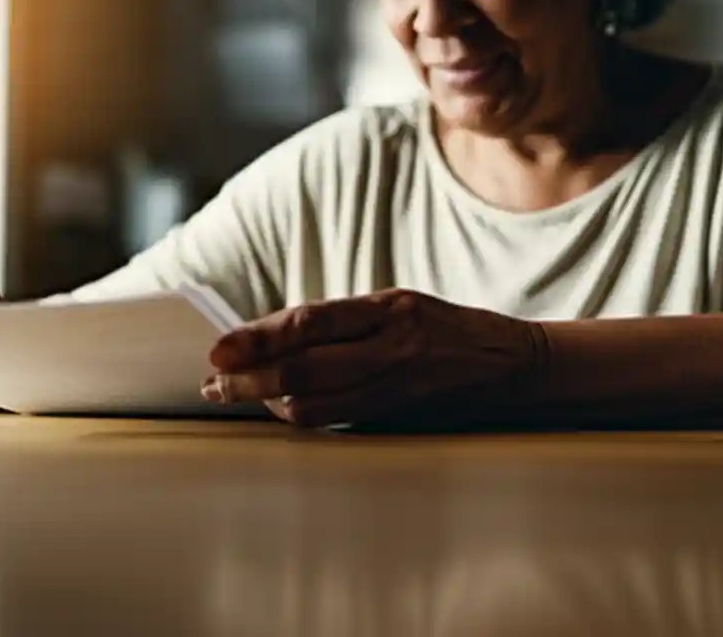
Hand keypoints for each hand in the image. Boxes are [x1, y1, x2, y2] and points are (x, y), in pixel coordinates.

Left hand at [203, 289, 547, 426]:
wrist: (509, 363)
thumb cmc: (445, 326)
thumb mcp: (398, 303)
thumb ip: (342, 320)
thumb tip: (271, 336)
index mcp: (390, 307)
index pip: (310, 322)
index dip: (258, 338)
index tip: (219, 348)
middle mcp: (393, 346)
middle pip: (304, 370)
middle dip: (250, 380)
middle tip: (214, 384)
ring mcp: (397, 384)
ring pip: (316, 404)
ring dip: (269, 403)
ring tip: (236, 395)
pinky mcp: (398, 412)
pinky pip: (337, 419)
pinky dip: (300, 415)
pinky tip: (279, 407)